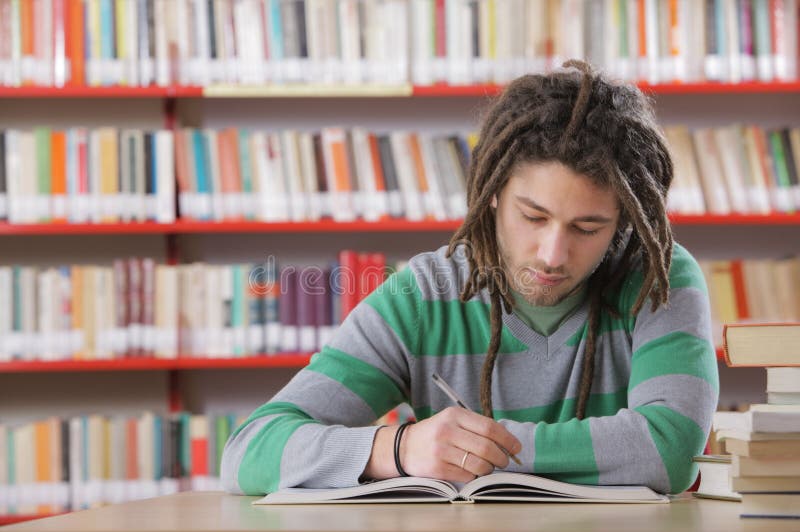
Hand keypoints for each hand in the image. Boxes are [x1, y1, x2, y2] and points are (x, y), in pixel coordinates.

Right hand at [400, 407, 521, 481]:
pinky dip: (474, 475)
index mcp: (455, 415)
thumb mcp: (452, 421)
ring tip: (488, 467)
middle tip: (505, 461)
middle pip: (487, 447)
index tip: (516, 448)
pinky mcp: (437, 467)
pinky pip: (467, 475)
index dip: (507, 439)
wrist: (404, 446)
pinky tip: (471, 471)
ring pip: (479, 464)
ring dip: (489, 469)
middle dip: (502, 457)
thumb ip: (476, 428)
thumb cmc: (436, 434)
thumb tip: (507, 442)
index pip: (490, 427)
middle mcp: (448, 430)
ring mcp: (441, 450)